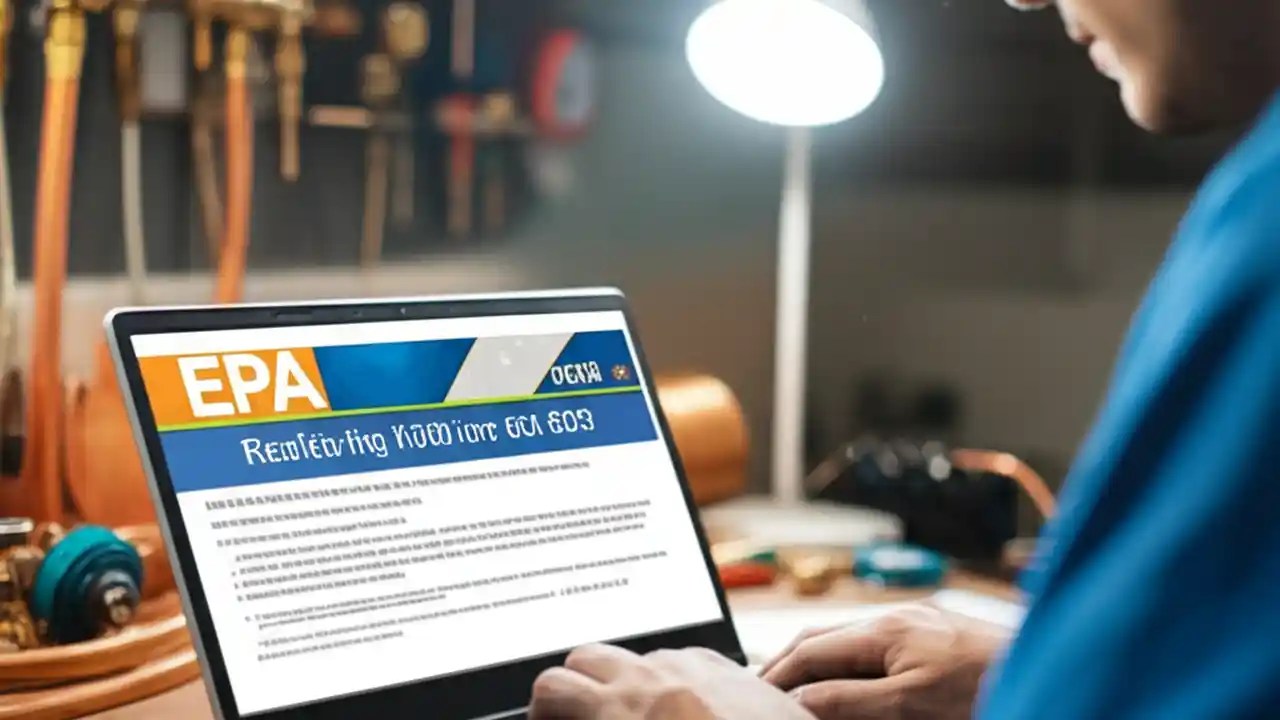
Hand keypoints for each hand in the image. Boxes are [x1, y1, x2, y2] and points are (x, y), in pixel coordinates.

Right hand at [530, 644, 814, 719]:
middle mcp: (658, 680)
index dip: (543, 709)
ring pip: (639, 656)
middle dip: (579, 686)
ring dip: (627, 681)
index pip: (553, 685)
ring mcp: (699, 670)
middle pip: (588, 656)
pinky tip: (689, 714)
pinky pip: (687, 659)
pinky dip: (675, 679)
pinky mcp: (736, 672)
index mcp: (627, 712)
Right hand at [761, 605, 1010, 719]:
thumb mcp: (910, 703)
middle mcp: (895, 617)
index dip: (777, 675)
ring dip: (818, 663)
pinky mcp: (934, 636)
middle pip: (822, 638)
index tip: (755, 698)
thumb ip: (849, 700)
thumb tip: (798, 699)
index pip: (810, 650)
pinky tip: (849, 682)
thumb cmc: (987, 687)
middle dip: (789, 663)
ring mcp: (916, 624)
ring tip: (798, 690)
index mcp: (883, 629)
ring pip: (848, 640)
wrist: (1048, 671)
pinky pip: (876, 646)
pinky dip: (849, 665)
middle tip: (765, 692)